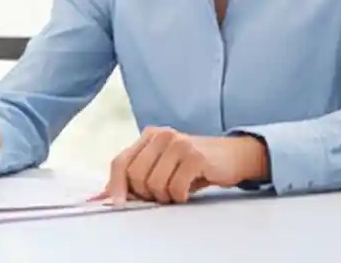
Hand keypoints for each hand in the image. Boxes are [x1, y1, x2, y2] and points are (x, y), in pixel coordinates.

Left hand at [102, 127, 268, 204]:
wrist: (233, 155)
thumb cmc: (194, 165)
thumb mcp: (163, 166)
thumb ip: (137, 175)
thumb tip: (107, 196)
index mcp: (149, 136)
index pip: (120, 162)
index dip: (115, 186)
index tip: (117, 204)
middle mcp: (161, 135)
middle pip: (136, 176)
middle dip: (147, 194)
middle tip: (164, 194)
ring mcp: (178, 143)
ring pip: (154, 184)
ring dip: (166, 196)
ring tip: (177, 190)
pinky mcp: (195, 156)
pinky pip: (175, 187)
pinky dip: (180, 196)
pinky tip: (188, 190)